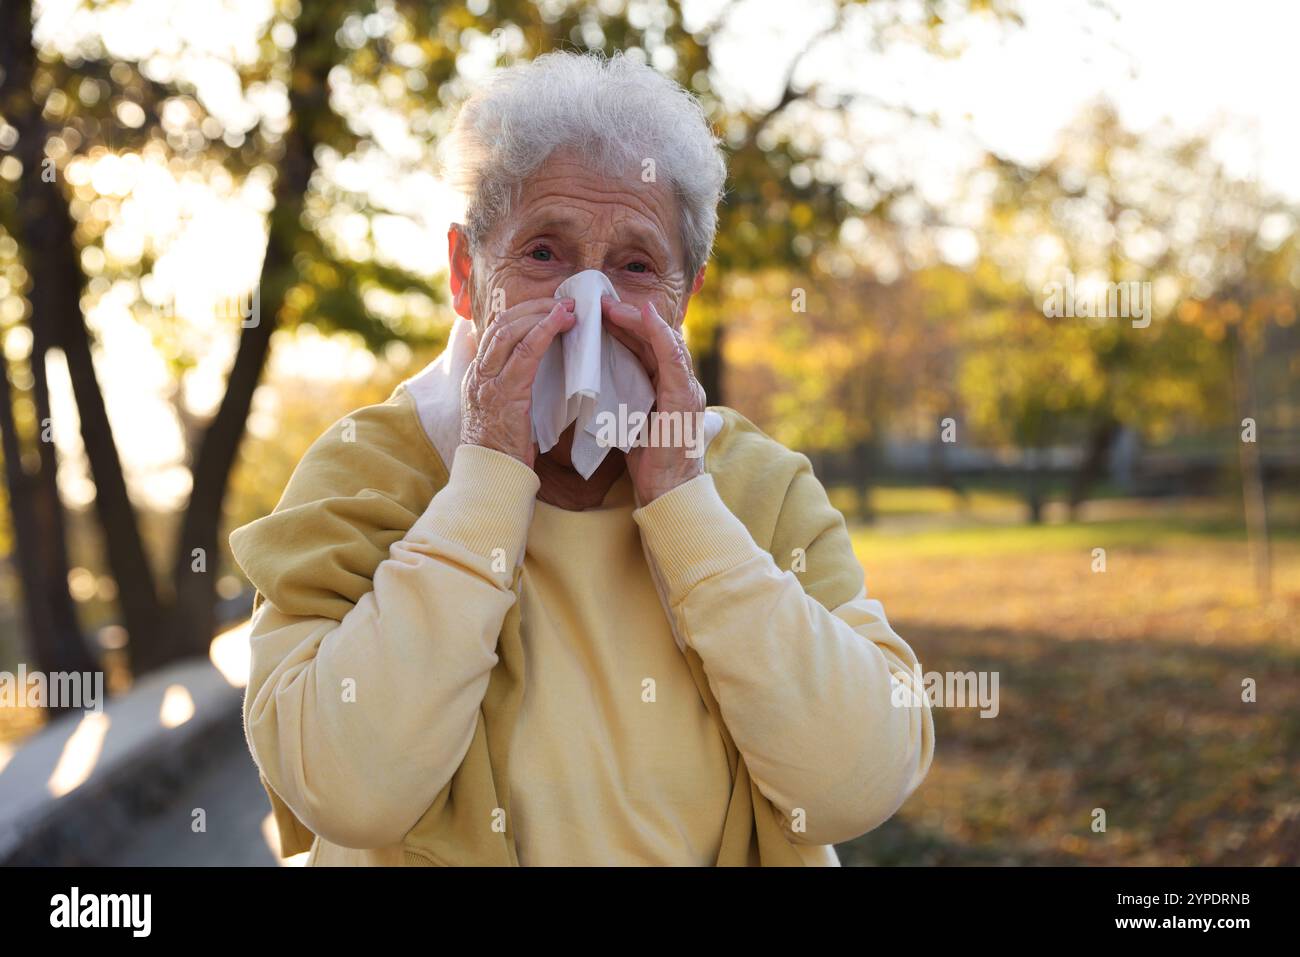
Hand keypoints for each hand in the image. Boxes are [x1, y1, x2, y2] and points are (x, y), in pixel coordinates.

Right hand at [461, 297, 574, 466]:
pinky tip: (561, 321)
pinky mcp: (505, 392)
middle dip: (533, 307)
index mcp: (477, 378)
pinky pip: (525, 351)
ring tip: (567, 307)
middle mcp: (478, 374)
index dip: (520, 314)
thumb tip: (532, 375)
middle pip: (501, 324)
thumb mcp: (506, 414)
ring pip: (510, 331)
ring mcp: (488, 381)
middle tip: (562, 301)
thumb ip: (514, 390)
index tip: (545, 307)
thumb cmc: (506, 452)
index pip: (494, 332)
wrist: (493, 477)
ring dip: (541, 313)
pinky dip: (544, 330)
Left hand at [602, 296, 706, 502]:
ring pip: (664, 341)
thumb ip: (625, 398)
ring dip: (638, 321)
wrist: (666, 491)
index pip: (647, 348)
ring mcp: (686, 389)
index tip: (600, 315)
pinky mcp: (684, 398)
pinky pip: (673, 359)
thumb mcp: (631, 421)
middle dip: (628, 319)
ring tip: (612, 306)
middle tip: (600, 303)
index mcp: (668, 388)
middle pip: (655, 340)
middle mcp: (681, 383)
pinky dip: (660, 334)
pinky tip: (646, 315)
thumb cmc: (649, 462)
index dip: (626, 329)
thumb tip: (600, 382)